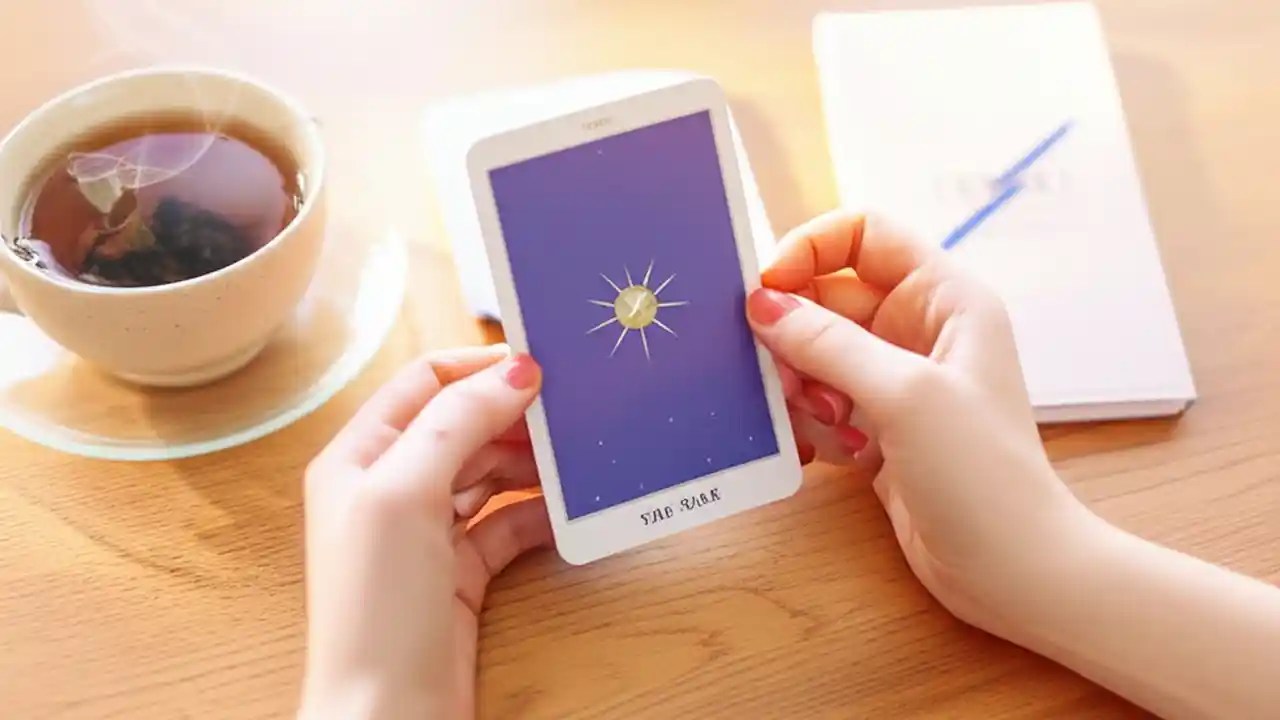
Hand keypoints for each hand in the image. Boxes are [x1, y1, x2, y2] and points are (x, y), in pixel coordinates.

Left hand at [298, 346, 551, 719]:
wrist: (389, 717)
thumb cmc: (376, 607)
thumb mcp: (407, 493)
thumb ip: (458, 421)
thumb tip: (516, 370)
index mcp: (359, 456)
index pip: (424, 384)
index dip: (479, 367)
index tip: (541, 363)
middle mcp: (389, 488)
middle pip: (462, 426)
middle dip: (515, 415)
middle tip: (572, 411)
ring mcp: (425, 532)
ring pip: (489, 474)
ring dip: (531, 463)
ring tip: (577, 457)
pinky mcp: (459, 573)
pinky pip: (506, 525)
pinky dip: (538, 514)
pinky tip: (567, 511)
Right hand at [748, 211, 1098, 636]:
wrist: (1012, 570)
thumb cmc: (981, 474)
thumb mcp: (905, 395)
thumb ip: (828, 344)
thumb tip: (761, 304)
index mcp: (944, 298)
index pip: (865, 234)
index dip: (811, 248)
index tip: (768, 288)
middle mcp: (918, 330)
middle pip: (827, 298)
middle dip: (795, 335)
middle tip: (784, 379)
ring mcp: (896, 381)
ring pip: (814, 354)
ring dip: (801, 388)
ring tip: (826, 428)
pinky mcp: (876, 427)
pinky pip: (819, 402)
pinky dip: (812, 424)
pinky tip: (833, 457)